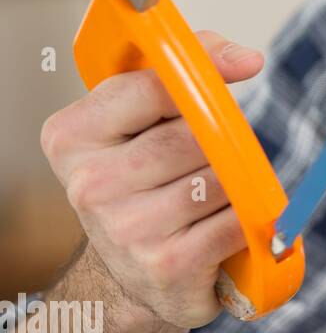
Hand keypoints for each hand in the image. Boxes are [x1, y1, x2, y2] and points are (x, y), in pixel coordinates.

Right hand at [40, 32, 263, 327]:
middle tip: (219, 151)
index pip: (150, 89)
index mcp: (72, 136)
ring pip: (218, 179)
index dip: (203, 73)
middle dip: (220, 139)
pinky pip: (235, 222)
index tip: (244, 65)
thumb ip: (182, 73)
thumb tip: (242, 58)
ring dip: (235, 182)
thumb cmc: (145, 184)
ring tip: (213, 193)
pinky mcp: (166, 265)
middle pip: (191, 137)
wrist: (138, 274)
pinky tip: (224, 222)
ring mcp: (126, 229)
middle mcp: (90, 184)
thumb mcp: (142, 122)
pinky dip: (246, 218)